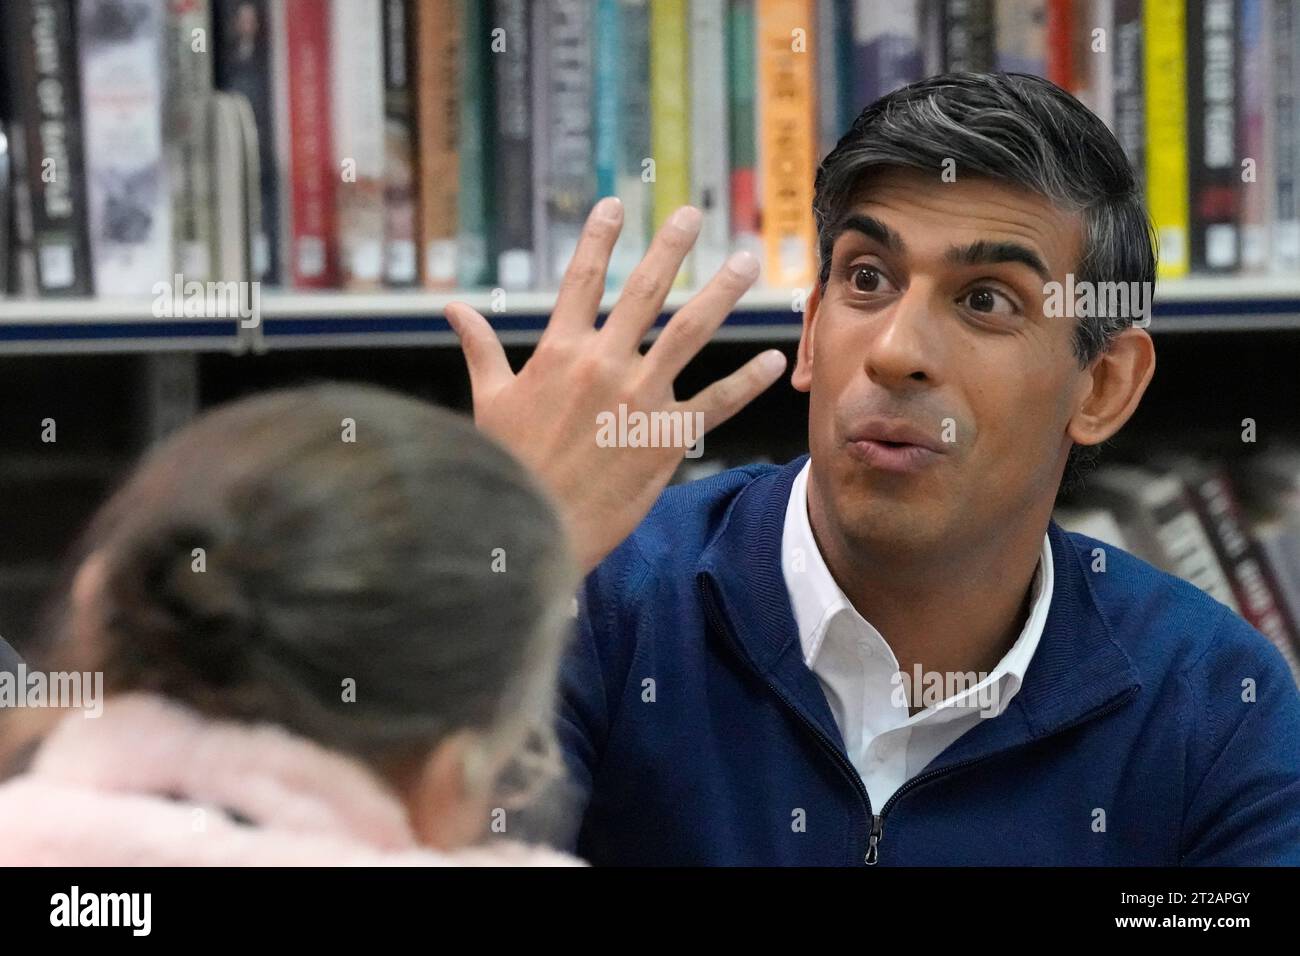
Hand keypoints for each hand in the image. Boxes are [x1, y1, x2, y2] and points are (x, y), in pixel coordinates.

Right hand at [445, 198, 787, 572]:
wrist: (531, 530)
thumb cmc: (507, 468)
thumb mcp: (489, 402)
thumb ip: (481, 350)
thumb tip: (454, 309)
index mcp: (558, 352)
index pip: (581, 279)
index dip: (598, 237)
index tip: (616, 206)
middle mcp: (602, 364)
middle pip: (644, 290)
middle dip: (671, 246)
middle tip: (692, 214)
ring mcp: (638, 398)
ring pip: (689, 332)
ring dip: (721, 292)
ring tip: (746, 262)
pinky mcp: (666, 437)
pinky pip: (716, 401)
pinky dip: (748, 380)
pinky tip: (773, 359)